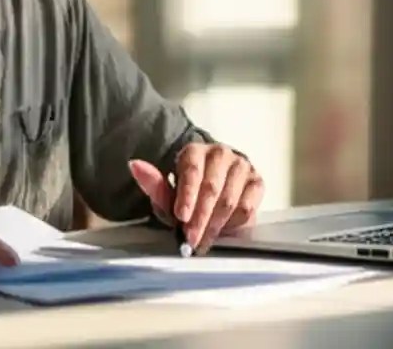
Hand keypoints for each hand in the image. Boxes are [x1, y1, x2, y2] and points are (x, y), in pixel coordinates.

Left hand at [129, 144, 263, 255]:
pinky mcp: (257, 182)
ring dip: (215, 224)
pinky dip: (234, 223)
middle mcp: (220, 153)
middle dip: (200, 217)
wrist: (215, 198)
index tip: (181, 216)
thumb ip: (154, 184)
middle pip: (211, 187)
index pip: (191, 170)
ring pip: (230, 199)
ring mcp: (241, 166)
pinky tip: (223, 230)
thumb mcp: (168, 195)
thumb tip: (135, 165)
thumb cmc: (188, 196)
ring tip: (204, 240)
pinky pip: (248, 207)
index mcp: (195, 151)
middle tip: (191, 238)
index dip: (187, 194)